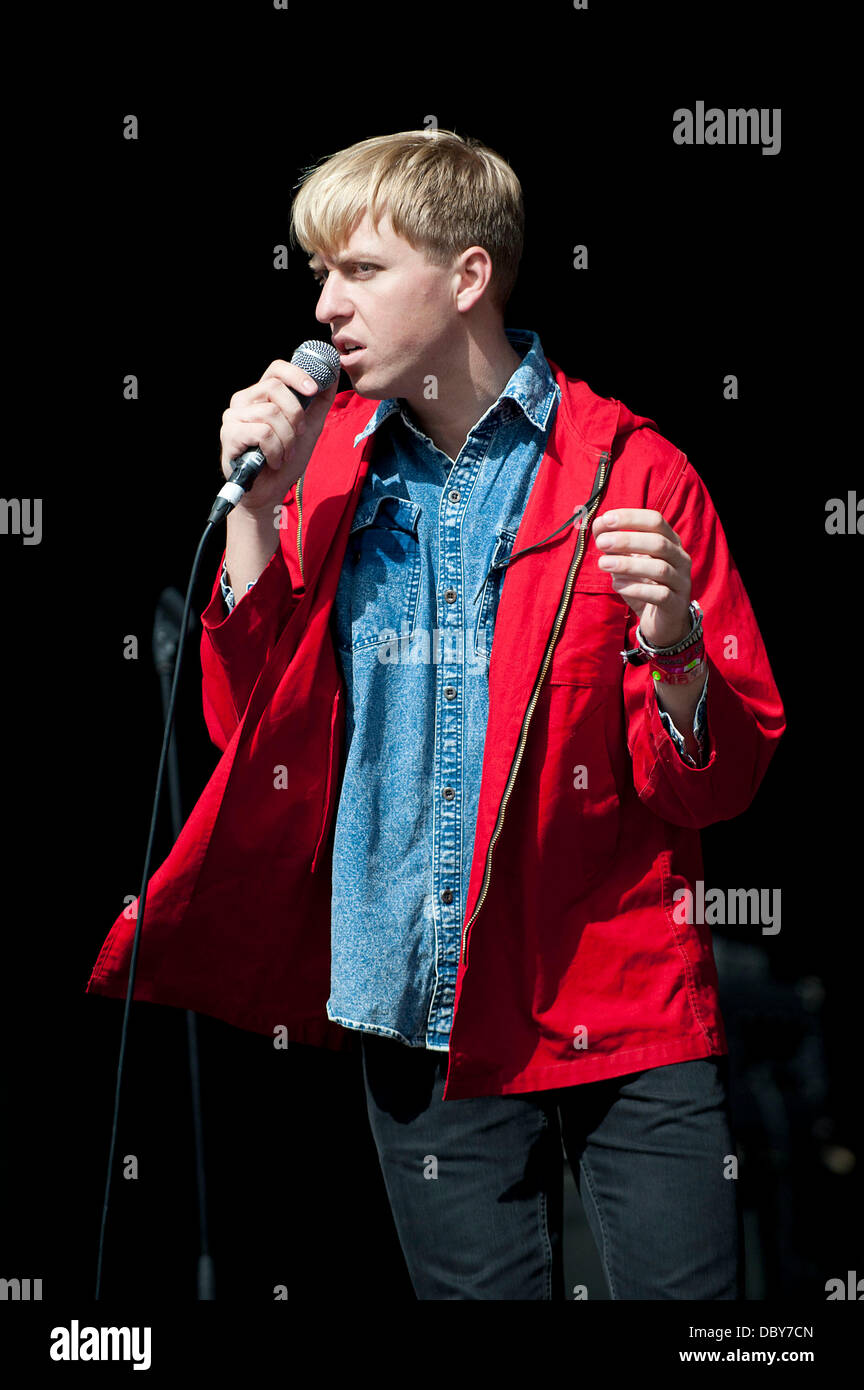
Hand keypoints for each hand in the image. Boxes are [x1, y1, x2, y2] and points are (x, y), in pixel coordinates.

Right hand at [219, 359, 339, 516]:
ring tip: (284, 454)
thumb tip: (333, 374)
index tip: (314, 389)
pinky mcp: (229, 435)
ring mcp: (233, 417)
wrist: (269, 492)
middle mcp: (243, 401)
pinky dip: (276, 451)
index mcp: (260, 395)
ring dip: (287, 439)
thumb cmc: (286, 459)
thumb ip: (320, 402)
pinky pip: (263, 433)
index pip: (276, 369)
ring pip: (271, 413)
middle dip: (295, 415)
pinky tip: (274, 461)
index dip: (297, 374)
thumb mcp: (309, 427)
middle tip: (297, 435)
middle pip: (275, 388)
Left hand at [592, 508, 692, 647]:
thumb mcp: (626, 562)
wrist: (661, 622)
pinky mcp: (676, 605)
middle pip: (658, 542)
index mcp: (670, 541)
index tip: (605, 519)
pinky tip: (617, 585)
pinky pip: (660, 594)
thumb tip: (597, 524)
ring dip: (628, 564)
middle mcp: (680, 558)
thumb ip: (613, 544)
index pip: (655, 520)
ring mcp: (681, 582)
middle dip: (627, 540)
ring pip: (660, 568)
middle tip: (600, 542)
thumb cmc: (642, 585)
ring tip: (602, 564)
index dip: (631, 517)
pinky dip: (636, 588)